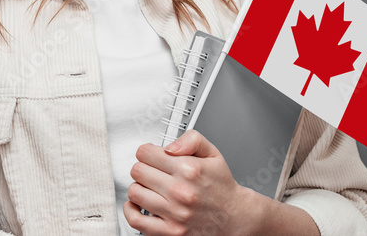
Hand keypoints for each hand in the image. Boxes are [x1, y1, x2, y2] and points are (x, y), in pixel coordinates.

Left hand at [123, 129, 252, 235]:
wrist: (235, 218)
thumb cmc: (222, 187)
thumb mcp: (213, 154)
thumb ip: (191, 139)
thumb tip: (169, 146)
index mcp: (189, 169)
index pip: (146, 153)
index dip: (147, 152)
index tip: (151, 156)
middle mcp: (181, 191)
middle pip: (138, 171)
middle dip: (143, 168)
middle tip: (152, 171)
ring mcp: (175, 213)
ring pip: (135, 192)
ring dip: (139, 187)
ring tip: (150, 187)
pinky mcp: (170, 232)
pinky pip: (136, 219)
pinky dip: (131, 210)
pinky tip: (138, 204)